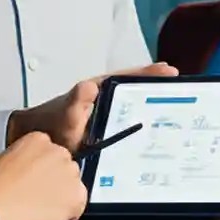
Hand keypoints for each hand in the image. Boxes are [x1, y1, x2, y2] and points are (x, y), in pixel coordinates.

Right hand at [0, 132, 87, 219]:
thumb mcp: (1, 158)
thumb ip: (21, 157)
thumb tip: (25, 167)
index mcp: (40, 140)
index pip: (50, 152)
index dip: (44, 168)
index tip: (39, 178)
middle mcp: (59, 152)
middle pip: (65, 166)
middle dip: (55, 180)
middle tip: (40, 194)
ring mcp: (70, 173)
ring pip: (73, 184)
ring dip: (63, 195)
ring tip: (44, 208)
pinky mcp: (77, 195)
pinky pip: (79, 205)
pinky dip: (69, 214)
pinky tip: (53, 218)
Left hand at [6, 62, 178, 151]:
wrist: (37, 148)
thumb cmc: (50, 129)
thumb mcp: (63, 119)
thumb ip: (75, 107)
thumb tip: (89, 87)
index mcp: (98, 91)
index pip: (128, 78)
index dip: (149, 74)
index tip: (169, 71)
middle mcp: (106, 100)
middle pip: (136, 92)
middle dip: (158, 91)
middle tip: (182, 91)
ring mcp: (108, 116)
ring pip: (135, 110)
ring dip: (154, 111)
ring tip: (178, 115)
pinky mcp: (109, 134)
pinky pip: (130, 130)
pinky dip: (144, 132)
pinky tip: (159, 143)